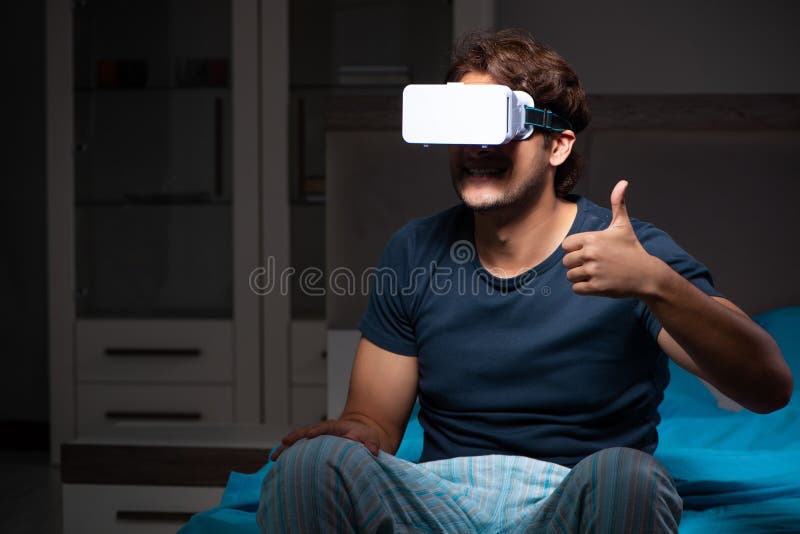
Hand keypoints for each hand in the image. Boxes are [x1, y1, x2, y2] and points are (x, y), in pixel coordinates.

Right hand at [270, 418, 381, 461]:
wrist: (358, 436)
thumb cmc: (364, 438)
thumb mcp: (371, 438)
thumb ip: (371, 443)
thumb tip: (373, 450)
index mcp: (334, 427)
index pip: (324, 427)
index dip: (317, 431)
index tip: (310, 435)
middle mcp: (321, 431)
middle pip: (305, 431)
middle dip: (295, 437)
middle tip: (285, 442)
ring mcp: (314, 439)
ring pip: (297, 442)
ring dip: (286, 448)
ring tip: (274, 458)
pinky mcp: (311, 448)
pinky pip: (297, 452)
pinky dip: (288, 457)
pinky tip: (277, 465)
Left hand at [561, 180, 661, 297]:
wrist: (647, 275)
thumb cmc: (632, 249)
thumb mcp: (623, 225)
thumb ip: (618, 204)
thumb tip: (622, 182)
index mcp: (592, 238)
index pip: (566, 245)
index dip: (575, 249)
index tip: (589, 251)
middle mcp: (590, 254)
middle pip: (566, 261)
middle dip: (576, 264)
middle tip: (593, 264)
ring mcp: (593, 271)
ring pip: (570, 276)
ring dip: (580, 277)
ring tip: (596, 273)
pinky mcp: (596, 287)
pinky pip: (576, 289)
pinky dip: (583, 288)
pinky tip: (597, 283)